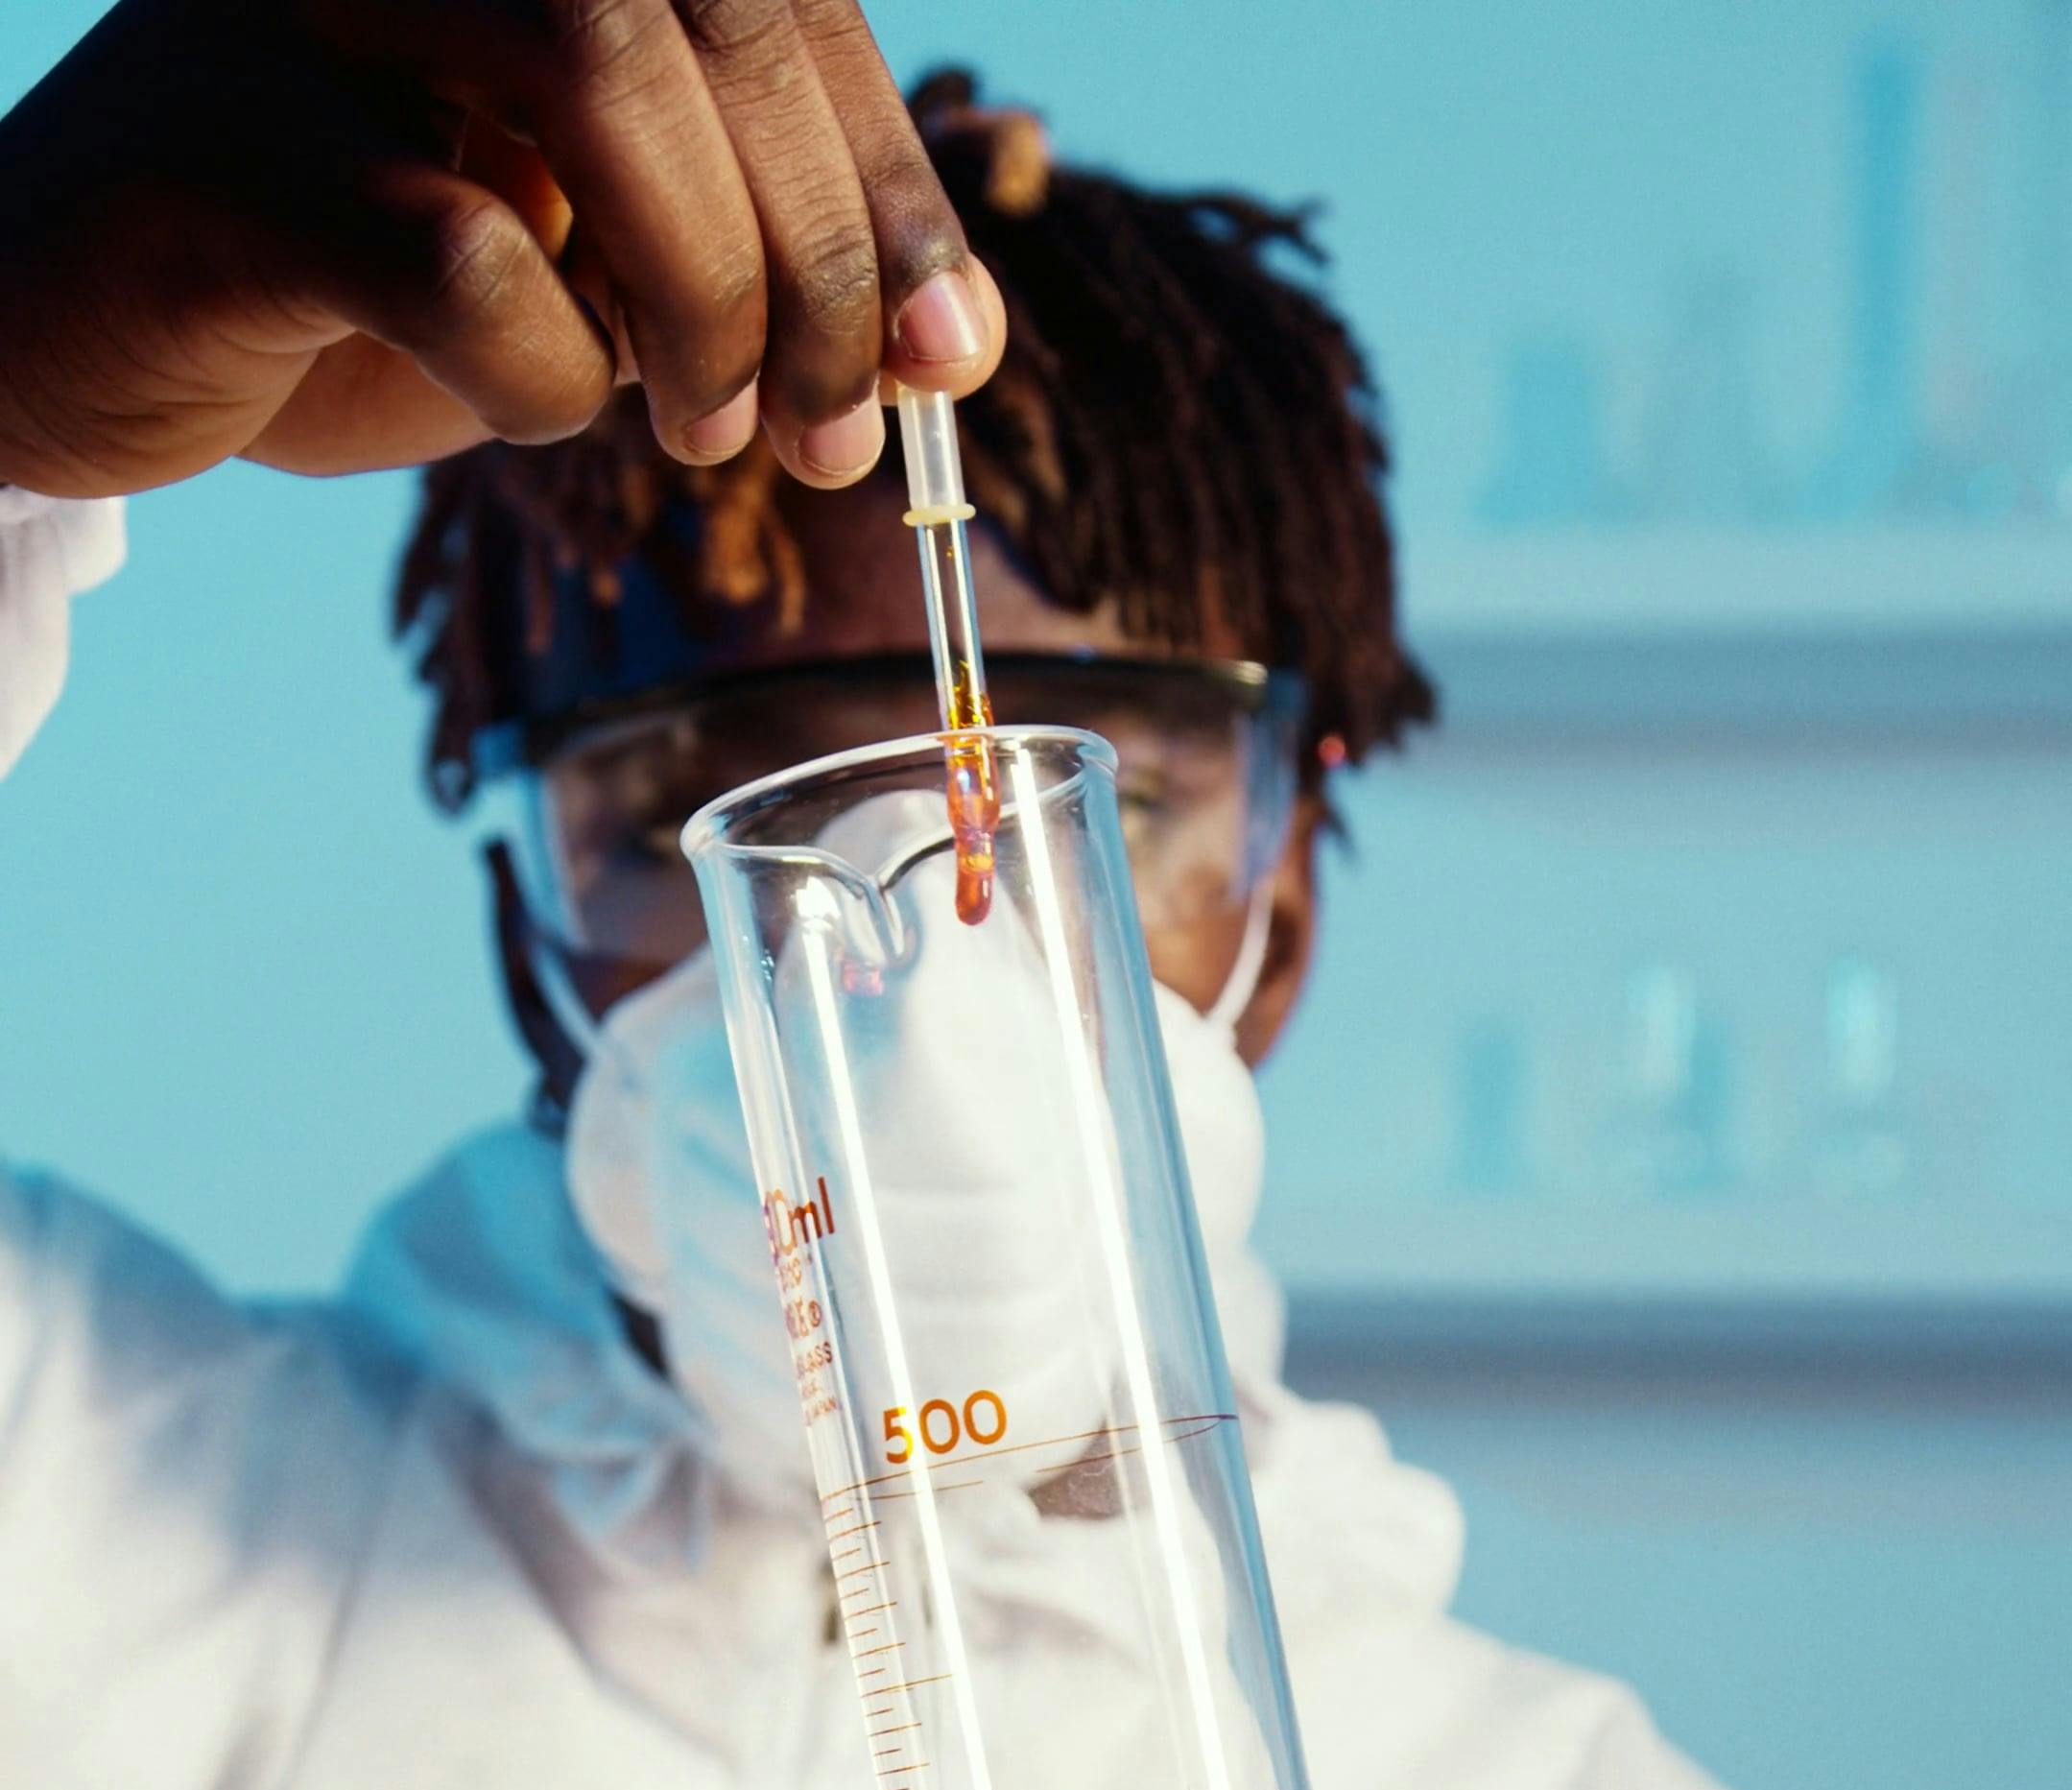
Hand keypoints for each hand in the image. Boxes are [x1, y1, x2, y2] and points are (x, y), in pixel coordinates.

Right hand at [0, 0, 1001, 493]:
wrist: (77, 328)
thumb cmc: (345, 276)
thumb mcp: (569, 232)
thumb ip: (727, 221)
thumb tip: (943, 323)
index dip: (883, 172)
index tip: (952, 348)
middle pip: (705, 15)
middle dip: (816, 256)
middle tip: (837, 433)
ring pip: (596, 70)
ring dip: (703, 292)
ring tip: (707, 430)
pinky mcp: (217, 143)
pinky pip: (455, 251)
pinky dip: (541, 369)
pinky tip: (532, 404)